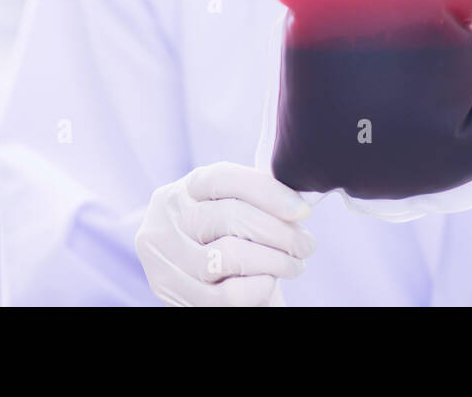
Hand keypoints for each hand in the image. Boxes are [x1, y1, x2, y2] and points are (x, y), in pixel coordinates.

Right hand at [135, 161, 315, 305]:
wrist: (205, 279)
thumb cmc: (230, 236)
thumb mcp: (236, 208)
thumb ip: (258, 198)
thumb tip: (297, 205)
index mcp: (186, 188)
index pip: (225, 178)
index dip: (268, 192)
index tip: (303, 211)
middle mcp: (167, 217)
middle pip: (230, 216)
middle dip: (279, 232)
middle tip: (306, 245)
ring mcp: (165, 256)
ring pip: (229, 255)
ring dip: (274, 261)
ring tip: (294, 265)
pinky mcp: (172, 292)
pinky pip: (226, 293)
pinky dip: (258, 287)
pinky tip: (270, 283)